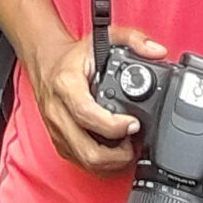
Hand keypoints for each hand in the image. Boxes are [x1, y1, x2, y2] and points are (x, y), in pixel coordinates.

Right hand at [31, 25, 166, 175]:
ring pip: (85, 162)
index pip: (87, 114)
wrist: (45, 62)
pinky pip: (80, 163)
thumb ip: (133, 39)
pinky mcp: (59, 142)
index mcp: (66, 85)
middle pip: (88, 150)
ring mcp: (56, 130)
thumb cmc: (73, 56)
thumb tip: (157, 51)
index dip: (114, 126)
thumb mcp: (102, 38)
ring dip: (111, 162)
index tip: (133, 123)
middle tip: (133, 142)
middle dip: (118, 154)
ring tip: (126, 147)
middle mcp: (58, 112)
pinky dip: (101, 164)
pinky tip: (113, 151)